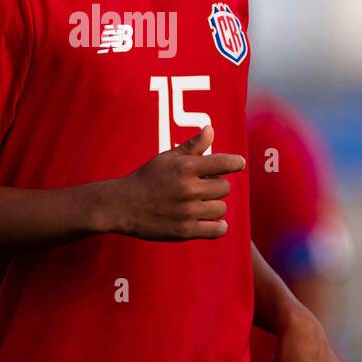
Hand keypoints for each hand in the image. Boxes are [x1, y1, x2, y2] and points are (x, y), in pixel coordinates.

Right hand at [109, 125, 244, 241]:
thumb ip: (192, 146)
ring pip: (221, 208)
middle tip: (201, 188)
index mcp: (185, 167)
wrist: (123, 205)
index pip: (223, 163)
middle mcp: (188, 188)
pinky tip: (210, 221)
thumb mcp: (167, 158)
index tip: (239, 164)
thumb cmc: (147, 178)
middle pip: (224, 187)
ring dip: (214, 206)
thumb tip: (210, 130)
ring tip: (199, 204)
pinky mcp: (185, 231)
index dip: (235, 163)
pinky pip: (217, 230)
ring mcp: (187, 211)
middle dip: (216, 186)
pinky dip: (218, 226)